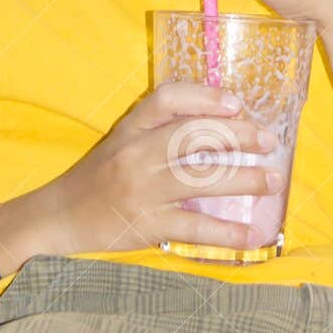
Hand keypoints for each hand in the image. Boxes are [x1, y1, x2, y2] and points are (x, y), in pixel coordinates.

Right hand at [37, 80, 284, 255]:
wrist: (60, 216)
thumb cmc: (100, 176)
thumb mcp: (123, 141)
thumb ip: (160, 131)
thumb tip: (221, 125)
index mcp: (131, 127)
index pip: (168, 98)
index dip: (206, 97)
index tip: (237, 104)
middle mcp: (136, 153)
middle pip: (194, 135)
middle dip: (239, 136)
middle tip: (269, 142)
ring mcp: (142, 189)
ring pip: (202, 178)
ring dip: (245, 179)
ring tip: (273, 182)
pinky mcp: (147, 225)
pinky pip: (196, 227)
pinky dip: (228, 232)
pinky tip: (252, 234)